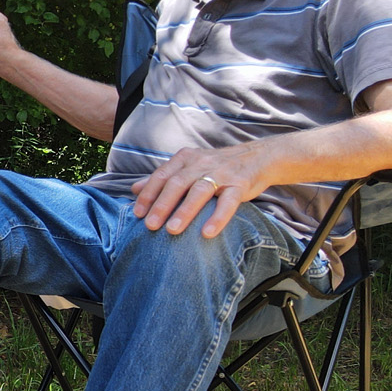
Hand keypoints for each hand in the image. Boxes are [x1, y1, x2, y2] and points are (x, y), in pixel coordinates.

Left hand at [131, 144, 266, 237]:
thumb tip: (133, 189)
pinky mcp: (240, 184)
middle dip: (162, 205)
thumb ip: (163, 177)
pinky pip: (228, 202)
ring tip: (172, 230)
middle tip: (150, 225)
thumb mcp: (189, 166)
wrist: (258, 157)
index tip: (137, 214)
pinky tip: (207, 233)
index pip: (162, 176)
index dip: (148, 194)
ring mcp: (222, 173)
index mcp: (185, 158)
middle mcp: (201, 163)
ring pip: (199, 191)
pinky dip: (217, 217)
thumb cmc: (216, 166)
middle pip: (177, 183)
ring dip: (185, 211)